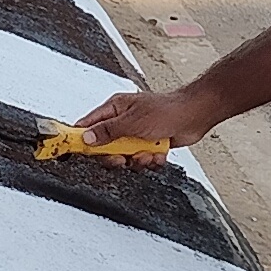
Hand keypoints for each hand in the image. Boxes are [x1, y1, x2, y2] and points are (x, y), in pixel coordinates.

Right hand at [71, 87, 221, 149]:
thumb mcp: (131, 121)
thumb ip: (107, 131)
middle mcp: (123, 122)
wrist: (194, 115)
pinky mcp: (149, 145)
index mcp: (114, 109)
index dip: (80, 139)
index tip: (76, 152)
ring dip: (137, 160)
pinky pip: (141, 161)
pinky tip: (158, 153)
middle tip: (124, 158)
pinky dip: (150, 160)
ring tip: (147, 153)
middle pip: (105, 147)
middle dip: (115, 157)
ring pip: (125, 157)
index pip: (88, 125)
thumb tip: (85, 138)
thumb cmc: (166, 110)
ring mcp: (136, 134)